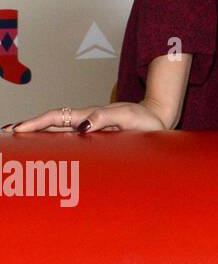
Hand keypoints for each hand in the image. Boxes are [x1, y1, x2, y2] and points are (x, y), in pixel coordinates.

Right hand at [3, 101, 170, 133]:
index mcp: (90, 115)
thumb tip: (81, 126)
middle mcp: (86, 120)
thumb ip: (105, 118)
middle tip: (6, 132)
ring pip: (57, 128)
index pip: (57, 117)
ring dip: (37, 133)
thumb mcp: (126, 117)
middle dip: (28, 126)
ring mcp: (89, 127)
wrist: (157, 120)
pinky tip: (45, 148)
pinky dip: (53, 139)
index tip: (17, 129)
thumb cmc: (144, 119)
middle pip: (51, 122)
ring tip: (16, 139)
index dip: (36, 122)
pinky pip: (69, 136)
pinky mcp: (95, 134)